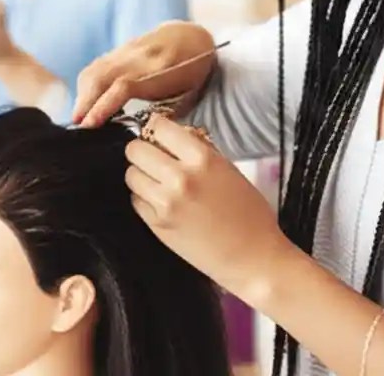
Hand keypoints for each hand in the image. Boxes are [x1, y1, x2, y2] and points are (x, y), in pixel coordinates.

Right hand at [73, 22, 217, 125]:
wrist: (192, 36)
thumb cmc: (193, 72)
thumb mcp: (189, 93)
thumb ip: (166, 112)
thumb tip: (145, 136)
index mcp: (160, 70)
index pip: (123, 87)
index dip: (103, 106)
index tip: (89, 124)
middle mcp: (140, 57)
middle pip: (101, 77)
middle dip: (84, 103)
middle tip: (77, 125)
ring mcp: (127, 50)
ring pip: (95, 70)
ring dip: (82, 94)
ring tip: (79, 116)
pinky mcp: (120, 49)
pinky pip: (97, 65)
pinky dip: (87, 84)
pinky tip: (86, 99)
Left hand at [125, 113, 288, 300]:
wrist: (253, 258)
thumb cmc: (249, 214)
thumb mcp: (228, 170)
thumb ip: (198, 150)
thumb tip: (171, 135)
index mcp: (202, 158)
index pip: (158, 126)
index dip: (155, 129)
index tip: (158, 134)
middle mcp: (180, 178)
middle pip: (135, 149)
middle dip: (142, 151)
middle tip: (154, 159)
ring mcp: (165, 203)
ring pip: (131, 175)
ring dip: (141, 175)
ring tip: (159, 183)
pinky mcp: (157, 225)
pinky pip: (136, 200)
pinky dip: (144, 199)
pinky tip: (162, 204)